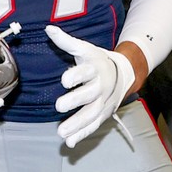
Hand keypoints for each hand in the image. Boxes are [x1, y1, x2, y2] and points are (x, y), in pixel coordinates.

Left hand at [46, 24, 133, 148]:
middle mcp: (101, 86)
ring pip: (91, 114)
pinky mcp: (103, 114)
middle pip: (89, 94)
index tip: (64, 80)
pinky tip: (69, 142)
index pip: (86, 71)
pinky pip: (93, 126)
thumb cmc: (97, 61)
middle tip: (58, 106)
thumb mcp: (85, 49)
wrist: (122, 75)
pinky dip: (82, 134)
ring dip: (77, 124)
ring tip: (61, 132)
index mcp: (95, 68)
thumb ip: (66, 41)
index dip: (76, 76)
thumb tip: (49, 29)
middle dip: (75, 100)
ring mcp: (103, 102)